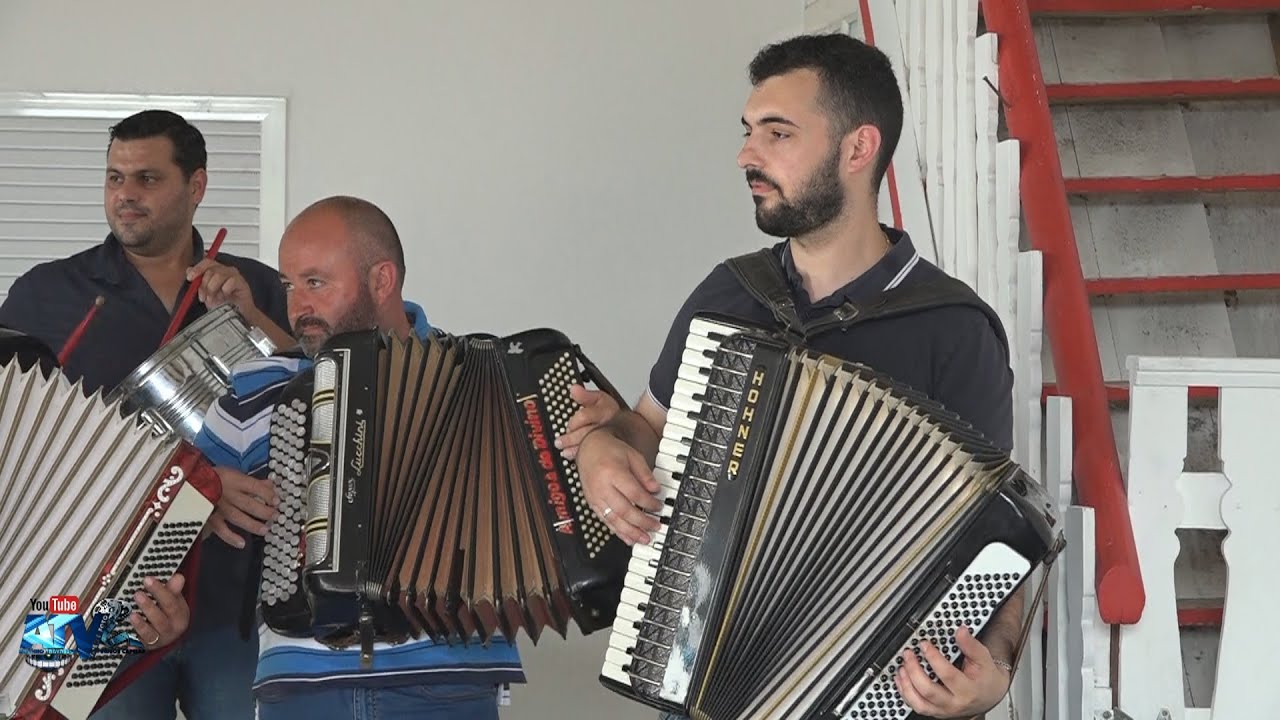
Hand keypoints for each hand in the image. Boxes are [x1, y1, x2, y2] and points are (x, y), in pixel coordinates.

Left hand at [130, 574, 188, 650]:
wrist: (169, 634)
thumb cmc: (170, 614)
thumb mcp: (175, 600)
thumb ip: (174, 589)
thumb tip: (178, 577)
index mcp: (180, 616)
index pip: (171, 603)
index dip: (160, 591)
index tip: (148, 580)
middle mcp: (170, 630)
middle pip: (160, 620)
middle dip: (148, 607)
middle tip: (137, 594)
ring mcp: (158, 639)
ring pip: (150, 634)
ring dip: (140, 624)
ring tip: (132, 614)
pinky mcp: (145, 646)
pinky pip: (137, 644)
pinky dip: (131, 641)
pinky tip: (126, 634)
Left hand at [187, 258, 257, 316]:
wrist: (236, 316)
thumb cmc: (222, 305)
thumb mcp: (205, 294)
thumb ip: (197, 282)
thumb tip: (188, 270)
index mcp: (216, 271)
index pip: (206, 262)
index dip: (197, 268)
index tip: (189, 278)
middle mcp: (225, 270)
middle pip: (210, 269)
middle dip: (204, 285)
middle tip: (204, 297)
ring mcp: (234, 275)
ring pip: (219, 275)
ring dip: (213, 289)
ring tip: (214, 299)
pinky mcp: (242, 282)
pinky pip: (230, 282)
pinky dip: (225, 291)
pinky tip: (225, 298)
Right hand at [207, 466, 277, 547]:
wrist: (190, 482)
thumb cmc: (214, 477)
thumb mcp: (234, 473)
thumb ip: (253, 481)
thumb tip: (271, 485)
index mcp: (234, 479)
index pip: (255, 487)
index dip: (268, 495)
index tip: (277, 501)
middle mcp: (226, 493)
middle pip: (248, 504)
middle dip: (264, 512)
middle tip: (274, 516)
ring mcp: (217, 506)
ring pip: (237, 517)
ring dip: (252, 525)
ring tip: (265, 530)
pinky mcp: (209, 517)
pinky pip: (220, 529)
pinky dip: (231, 537)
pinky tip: (242, 543)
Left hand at [555, 384, 623, 460]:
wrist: (632, 428)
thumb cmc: (611, 414)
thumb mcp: (600, 399)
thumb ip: (585, 395)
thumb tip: (573, 390)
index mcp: (604, 411)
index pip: (585, 416)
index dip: (573, 422)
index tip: (568, 427)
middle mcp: (606, 425)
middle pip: (586, 433)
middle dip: (571, 438)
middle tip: (559, 442)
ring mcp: (608, 439)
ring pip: (590, 446)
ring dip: (575, 450)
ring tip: (565, 452)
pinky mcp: (607, 449)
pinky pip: (595, 456)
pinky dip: (582, 458)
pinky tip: (575, 458)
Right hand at [575, 428, 662, 544]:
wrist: (587, 448)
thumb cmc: (609, 450)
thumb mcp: (632, 455)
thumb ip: (645, 473)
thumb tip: (656, 489)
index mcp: (613, 473)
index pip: (635, 494)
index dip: (649, 503)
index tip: (659, 506)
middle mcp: (602, 487)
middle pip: (624, 510)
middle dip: (642, 521)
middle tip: (655, 526)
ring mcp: (595, 497)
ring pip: (614, 520)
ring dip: (630, 532)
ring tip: (644, 538)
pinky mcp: (592, 504)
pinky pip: (605, 521)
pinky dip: (617, 532)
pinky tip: (628, 538)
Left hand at [895, 626, 1010, 718]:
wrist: (989, 696)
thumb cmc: (986, 678)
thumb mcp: (984, 659)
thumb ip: (971, 645)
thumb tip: (961, 631)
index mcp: (969, 690)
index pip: (947, 675)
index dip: (933, 658)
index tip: (924, 645)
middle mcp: (955, 703)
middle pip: (929, 691)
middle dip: (914, 670)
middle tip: (908, 654)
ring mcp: (944, 710)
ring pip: (919, 703)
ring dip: (906, 684)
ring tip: (902, 667)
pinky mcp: (936, 712)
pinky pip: (917, 707)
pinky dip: (905, 693)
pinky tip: (901, 679)